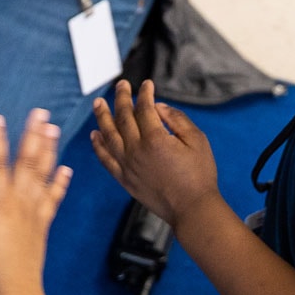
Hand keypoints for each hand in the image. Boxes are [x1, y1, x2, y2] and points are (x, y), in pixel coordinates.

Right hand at [0, 110, 73, 294]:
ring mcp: (34, 210)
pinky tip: (66, 168)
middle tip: (39, 112)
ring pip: (43, 174)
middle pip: (27, 163)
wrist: (16, 289)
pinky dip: (60, 182)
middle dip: (32, 135)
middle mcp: (20, 202)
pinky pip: (53, 198)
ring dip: (49, 150)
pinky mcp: (43, 222)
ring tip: (53, 128)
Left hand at [90, 80, 220, 228]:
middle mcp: (136, 150)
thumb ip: (177, 119)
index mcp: (155, 138)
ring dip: (102, 116)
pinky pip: (105, 159)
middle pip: (123, 117)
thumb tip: (158, 107)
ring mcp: (127, 166)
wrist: (192, 209)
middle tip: (121, 84)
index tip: (147, 84)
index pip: (144, 108)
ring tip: (98, 103)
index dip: (145, 93)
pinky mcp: (124, 179)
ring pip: (109, 135)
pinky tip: (95, 135)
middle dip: (122, 97)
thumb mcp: (197, 140)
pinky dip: (98, 145)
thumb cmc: (199, 175)